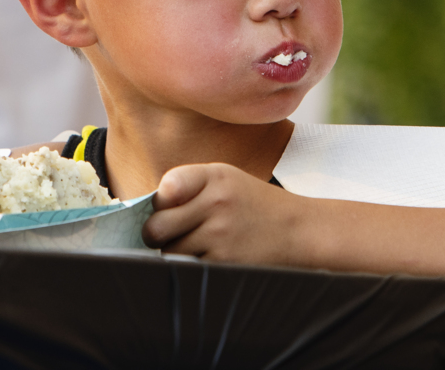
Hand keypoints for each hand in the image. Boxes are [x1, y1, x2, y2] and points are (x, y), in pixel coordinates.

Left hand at [142, 163, 308, 264]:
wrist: (299, 231)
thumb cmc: (254, 205)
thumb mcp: (225, 179)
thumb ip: (187, 187)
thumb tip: (145, 211)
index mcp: (214, 176)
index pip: (165, 188)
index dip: (160, 203)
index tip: (168, 208)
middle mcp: (216, 202)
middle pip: (156, 227)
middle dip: (157, 235)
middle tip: (171, 235)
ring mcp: (220, 235)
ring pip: (169, 253)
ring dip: (174, 253)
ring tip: (195, 246)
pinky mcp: (224, 263)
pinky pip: (187, 269)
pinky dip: (190, 267)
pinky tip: (207, 258)